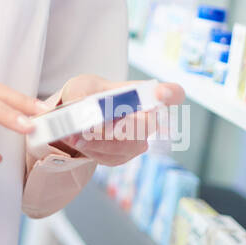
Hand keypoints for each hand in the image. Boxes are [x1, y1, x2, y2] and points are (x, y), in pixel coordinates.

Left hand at [51, 76, 184, 166]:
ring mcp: (137, 140)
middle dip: (124, 126)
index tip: (160, 94)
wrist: (77, 114)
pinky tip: (75, 141)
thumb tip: (87, 114)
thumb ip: (83, 97)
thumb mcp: (81, 87)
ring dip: (99, 142)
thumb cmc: (87, 94)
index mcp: (143, 94)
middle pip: (149, 125)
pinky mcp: (122, 156)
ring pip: (128, 146)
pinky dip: (91, 150)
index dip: (170, 94)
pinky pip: (111, 157)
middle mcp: (147, 118)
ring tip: (74, 135)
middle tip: (95, 125)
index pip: (171, 93)